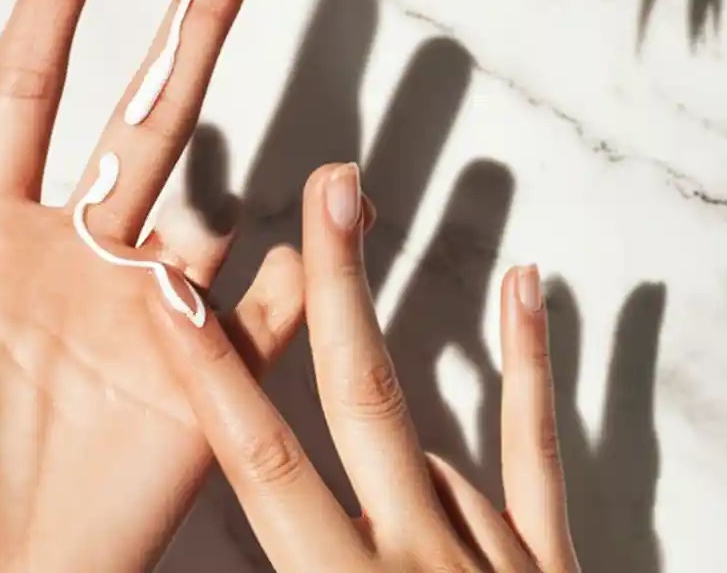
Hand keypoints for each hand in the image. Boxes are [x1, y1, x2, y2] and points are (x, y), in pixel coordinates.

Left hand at [0, 0, 304, 571]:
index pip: (28, 86)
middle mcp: (77, 258)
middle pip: (145, 107)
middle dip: (192, 11)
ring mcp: (146, 314)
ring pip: (217, 184)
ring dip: (265, 116)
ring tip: (322, 31)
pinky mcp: (200, 381)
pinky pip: (268, 312)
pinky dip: (308, 267)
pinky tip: (338, 208)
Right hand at [151, 163, 581, 571]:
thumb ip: (285, 570)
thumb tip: (253, 518)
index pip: (264, 462)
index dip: (214, 374)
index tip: (175, 298)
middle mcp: (416, 556)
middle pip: (361, 396)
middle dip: (335, 285)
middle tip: (326, 190)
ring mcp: (492, 558)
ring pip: (428, 433)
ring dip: (381, 326)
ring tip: (348, 217)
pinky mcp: (551, 564)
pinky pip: (535, 454)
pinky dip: (529, 367)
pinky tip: (524, 286)